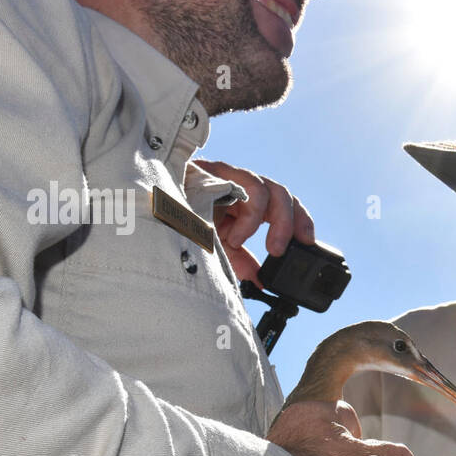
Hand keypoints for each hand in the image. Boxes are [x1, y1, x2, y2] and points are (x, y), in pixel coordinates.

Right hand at [193, 159, 314, 285]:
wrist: (145, 208)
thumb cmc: (181, 223)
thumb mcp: (218, 248)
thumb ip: (242, 261)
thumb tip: (262, 283)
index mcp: (247, 200)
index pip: (284, 202)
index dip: (300, 220)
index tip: (309, 243)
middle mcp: (241, 185)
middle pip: (281, 192)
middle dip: (290, 222)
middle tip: (280, 250)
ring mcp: (227, 176)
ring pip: (266, 187)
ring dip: (266, 220)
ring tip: (251, 244)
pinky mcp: (212, 172)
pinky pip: (242, 186)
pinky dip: (247, 216)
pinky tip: (234, 235)